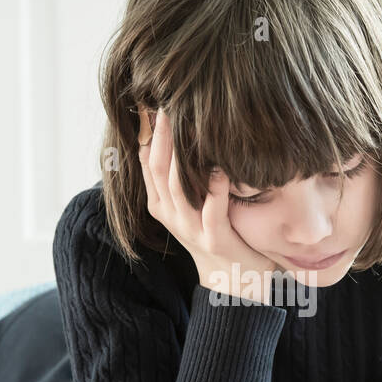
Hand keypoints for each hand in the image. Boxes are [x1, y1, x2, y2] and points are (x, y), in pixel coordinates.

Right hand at [136, 104, 279, 301]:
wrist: (234, 282)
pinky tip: (219, 167)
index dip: (149, 130)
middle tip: (170, 101)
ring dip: (183, 154)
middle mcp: (170, 214)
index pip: (147, 160)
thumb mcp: (194, 202)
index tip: (155, 99)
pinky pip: (211, 211)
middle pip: (158, 167)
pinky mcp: (214, 240)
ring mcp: (190, 229)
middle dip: (162, 133)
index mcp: (161, 203)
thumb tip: (186, 129)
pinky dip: (214, 189)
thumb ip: (186, 174)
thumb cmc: (219, 233)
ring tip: (189, 123)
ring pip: (177, 186)